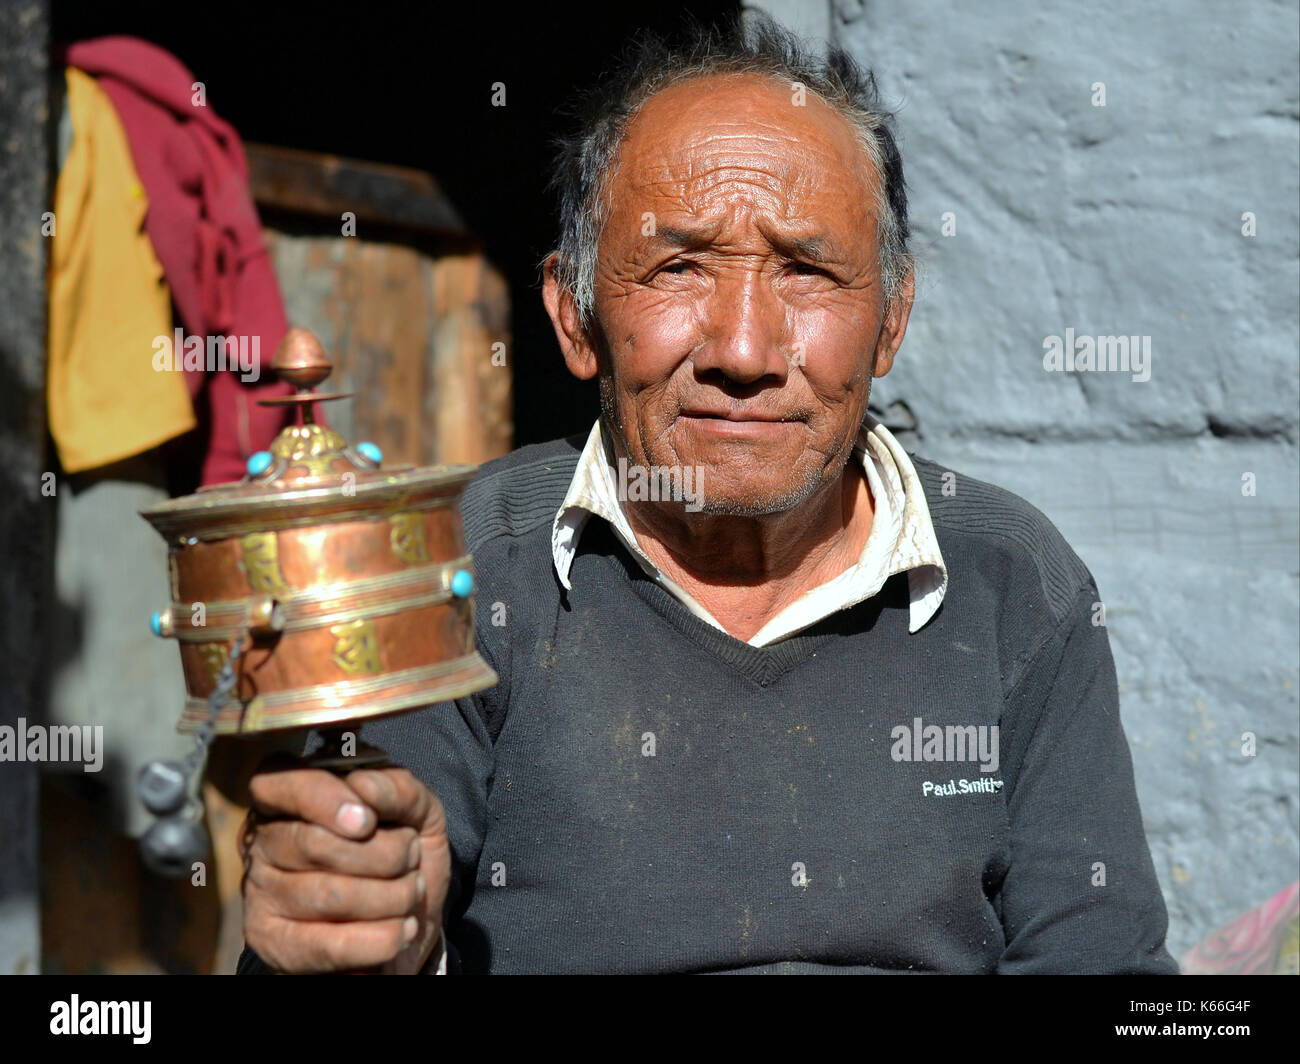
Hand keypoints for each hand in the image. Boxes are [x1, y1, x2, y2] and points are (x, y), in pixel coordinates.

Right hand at [239, 758, 450, 973]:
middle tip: (412, 856)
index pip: (280, 784)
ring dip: (392, 896)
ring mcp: (261, 893)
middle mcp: (264, 841)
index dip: (325, 800)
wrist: (407, 921)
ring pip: (328, 896)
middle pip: (314, 844)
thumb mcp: (415, 811)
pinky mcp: (272, 943)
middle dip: (384, 853)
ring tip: (412, 892)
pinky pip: (328, 946)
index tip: (368, 821)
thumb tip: (363, 785)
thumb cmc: (402, 853)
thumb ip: (396, 787)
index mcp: (289, 795)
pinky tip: (403, 929)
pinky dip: (380, 938)